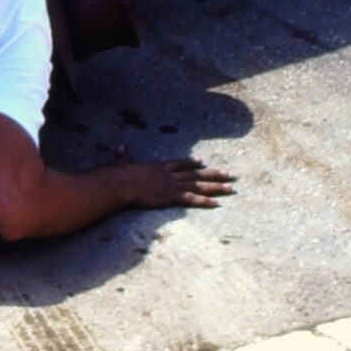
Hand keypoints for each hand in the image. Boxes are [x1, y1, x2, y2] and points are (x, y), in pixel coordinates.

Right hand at [117, 153, 236, 209]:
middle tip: (230, 175)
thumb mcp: (122, 162)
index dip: (191, 163)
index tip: (203, 162)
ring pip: (199, 185)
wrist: (121, 183)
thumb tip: (120, 147)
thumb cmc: (119, 174)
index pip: (179, 164)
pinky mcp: (171, 197)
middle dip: (214, 175)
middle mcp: (169, 175)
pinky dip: (205, 201)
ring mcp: (172, 185)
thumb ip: (124, 155)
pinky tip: (217, 203)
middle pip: (196, 174)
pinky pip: (192, 199)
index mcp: (159, 167)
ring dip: (216, 187)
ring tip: (231, 188)